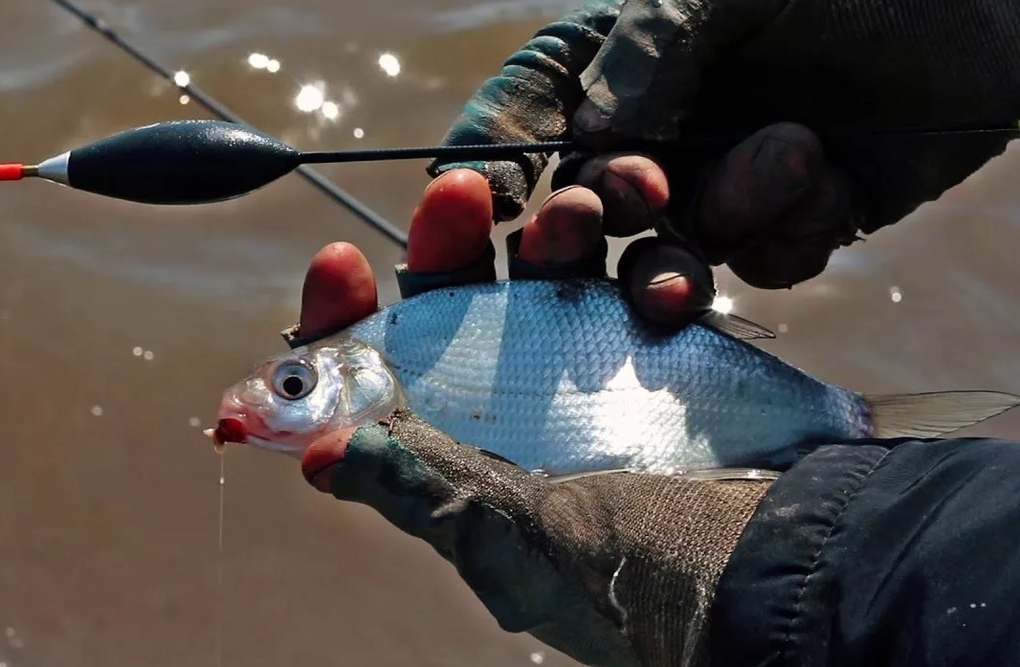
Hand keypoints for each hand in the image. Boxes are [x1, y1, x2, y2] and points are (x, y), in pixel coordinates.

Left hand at [288, 170, 773, 666]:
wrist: (778, 572)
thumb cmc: (629, 575)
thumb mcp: (509, 542)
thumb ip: (419, 485)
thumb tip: (319, 454)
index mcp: (460, 460)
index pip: (381, 381)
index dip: (347, 321)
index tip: (340, 260)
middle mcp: (516, 413)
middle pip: (455, 308)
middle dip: (446, 240)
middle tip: (457, 193)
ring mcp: (590, 379)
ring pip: (544, 278)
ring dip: (549, 233)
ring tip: (576, 216)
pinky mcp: (661, 355)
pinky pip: (634, 282)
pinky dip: (642, 262)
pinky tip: (661, 282)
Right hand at [427, 0, 1018, 291]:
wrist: (976, 19)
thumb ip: (652, 52)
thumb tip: (592, 140)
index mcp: (613, 68)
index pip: (522, 121)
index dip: (496, 165)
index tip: (491, 199)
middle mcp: (652, 138)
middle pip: (580, 212)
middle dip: (592, 215)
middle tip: (624, 197)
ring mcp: (713, 191)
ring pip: (673, 252)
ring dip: (725, 216)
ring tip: (791, 152)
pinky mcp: (779, 230)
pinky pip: (761, 265)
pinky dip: (796, 227)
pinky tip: (837, 174)